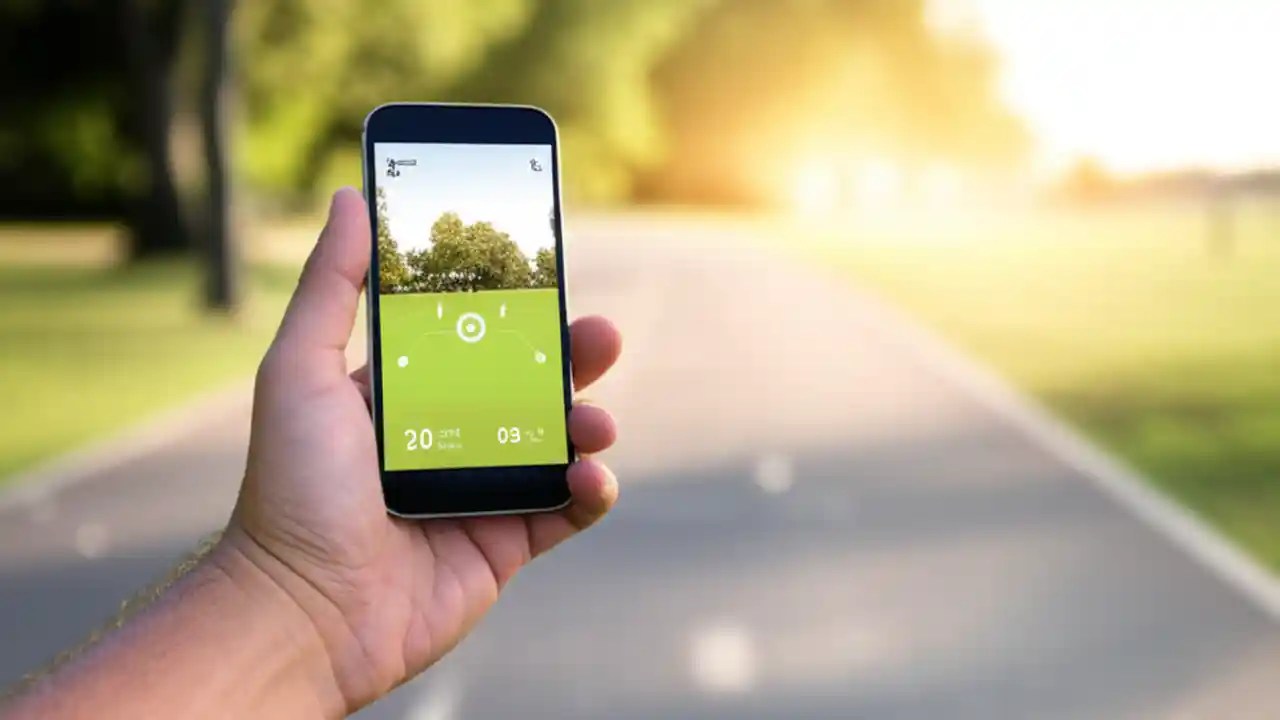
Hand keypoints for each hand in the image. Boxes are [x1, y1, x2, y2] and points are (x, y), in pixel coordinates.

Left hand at [220, 188, 620, 712]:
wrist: (305, 610)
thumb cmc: (292, 488)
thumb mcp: (299, 371)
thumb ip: (331, 287)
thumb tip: (351, 198)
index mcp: (406, 392)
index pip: (473, 334)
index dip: (516, 304)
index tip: (548, 269)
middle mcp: (448, 435)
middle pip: (529, 381)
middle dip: (572, 355)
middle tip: (600, 334)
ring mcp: (481, 489)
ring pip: (558, 441)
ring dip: (589, 422)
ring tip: (593, 422)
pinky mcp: (507, 542)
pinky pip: (568, 509)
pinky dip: (592, 491)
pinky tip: (588, 477)